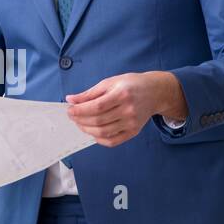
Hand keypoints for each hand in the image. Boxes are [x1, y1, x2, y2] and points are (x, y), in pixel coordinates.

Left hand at [65, 71, 186, 146]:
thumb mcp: (110, 82)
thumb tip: (71, 100)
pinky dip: (99, 139)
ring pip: (103, 132)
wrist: (154, 92)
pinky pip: (112, 141)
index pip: (96, 107)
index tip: (70, 110)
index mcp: (122, 94)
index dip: (80, 110)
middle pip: (99, 121)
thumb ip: (90, 93)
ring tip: (80, 123)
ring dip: (87, 130)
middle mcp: (129, 110)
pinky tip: (92, 132)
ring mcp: (132, 123)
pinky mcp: (134, 132)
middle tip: (73, 116)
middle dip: (81, 120)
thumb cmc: (131, 85)